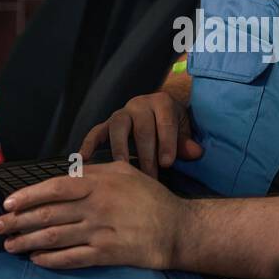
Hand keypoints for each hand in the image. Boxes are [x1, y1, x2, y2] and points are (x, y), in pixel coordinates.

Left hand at [0, 161, 187, 269]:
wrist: (177, 228)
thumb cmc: (151, 199)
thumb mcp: (125, 171)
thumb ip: (94, 172)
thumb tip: (68, 175)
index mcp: (99, 183)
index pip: (54, 188)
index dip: (27, 196)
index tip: (9, 203)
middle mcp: (96, 206)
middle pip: (47, 214)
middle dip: (17, 222)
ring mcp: (100, 230)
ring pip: (53, 237)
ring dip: (27, 242)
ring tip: (10, 245)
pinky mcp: (106, 253)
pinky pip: (71, 257)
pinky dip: (50, 260)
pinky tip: (37, 260)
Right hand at [78, 90, 201, 176]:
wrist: (161, 113)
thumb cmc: (173, 126)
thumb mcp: (184, 130)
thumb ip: (187, 143)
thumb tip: (195, 153)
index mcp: (161, 102)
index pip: (165, 123)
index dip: (167, 143)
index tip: (167, 163)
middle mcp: (139, 104)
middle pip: (142, 128)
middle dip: (146, 153)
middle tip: (150, 176)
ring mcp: (121, 114)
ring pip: (118, 128)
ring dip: (120, 149)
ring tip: (122, 167)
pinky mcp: (107, 124)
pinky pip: (96, 132)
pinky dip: (88, 144)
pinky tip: (82, 159)